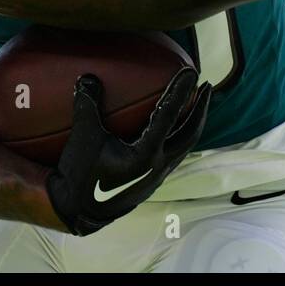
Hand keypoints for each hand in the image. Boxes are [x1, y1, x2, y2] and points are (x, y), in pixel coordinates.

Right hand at [45, 70, 211, 235]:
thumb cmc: (80, 176)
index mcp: (146, 154)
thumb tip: (88, 78)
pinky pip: (175, 155)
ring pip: (185, 146)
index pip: (169, 115)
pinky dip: (180, 138)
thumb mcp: (83, 138)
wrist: (76, 213)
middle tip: (207, 87)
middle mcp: (158, 166)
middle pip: (190, 133)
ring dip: (193, 124)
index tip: (191, 72)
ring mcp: (158, 176)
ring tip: (197, 106)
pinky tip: (175, 131)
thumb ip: (87, 106)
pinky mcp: (152, 182)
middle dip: (201, 108)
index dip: (181, 91)